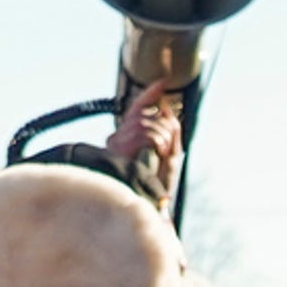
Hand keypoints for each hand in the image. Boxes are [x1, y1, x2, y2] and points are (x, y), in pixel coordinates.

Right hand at [103, 83, 188, 207]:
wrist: (143, 204)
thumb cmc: (153, 187)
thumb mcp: (166, 156)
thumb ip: (168, 132)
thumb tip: (167, 109)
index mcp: (125, 137)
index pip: (137, 106)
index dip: (150, 93)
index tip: (163, 82)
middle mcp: (118, 136)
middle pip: (146, 113)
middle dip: (164, 124)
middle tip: (168, 145)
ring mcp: (118, 142)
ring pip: (148, 123)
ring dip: (163, 137)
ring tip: (163, 155)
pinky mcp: (121, 148)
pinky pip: (147, 134)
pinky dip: (159, 142)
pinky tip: (159, 154)